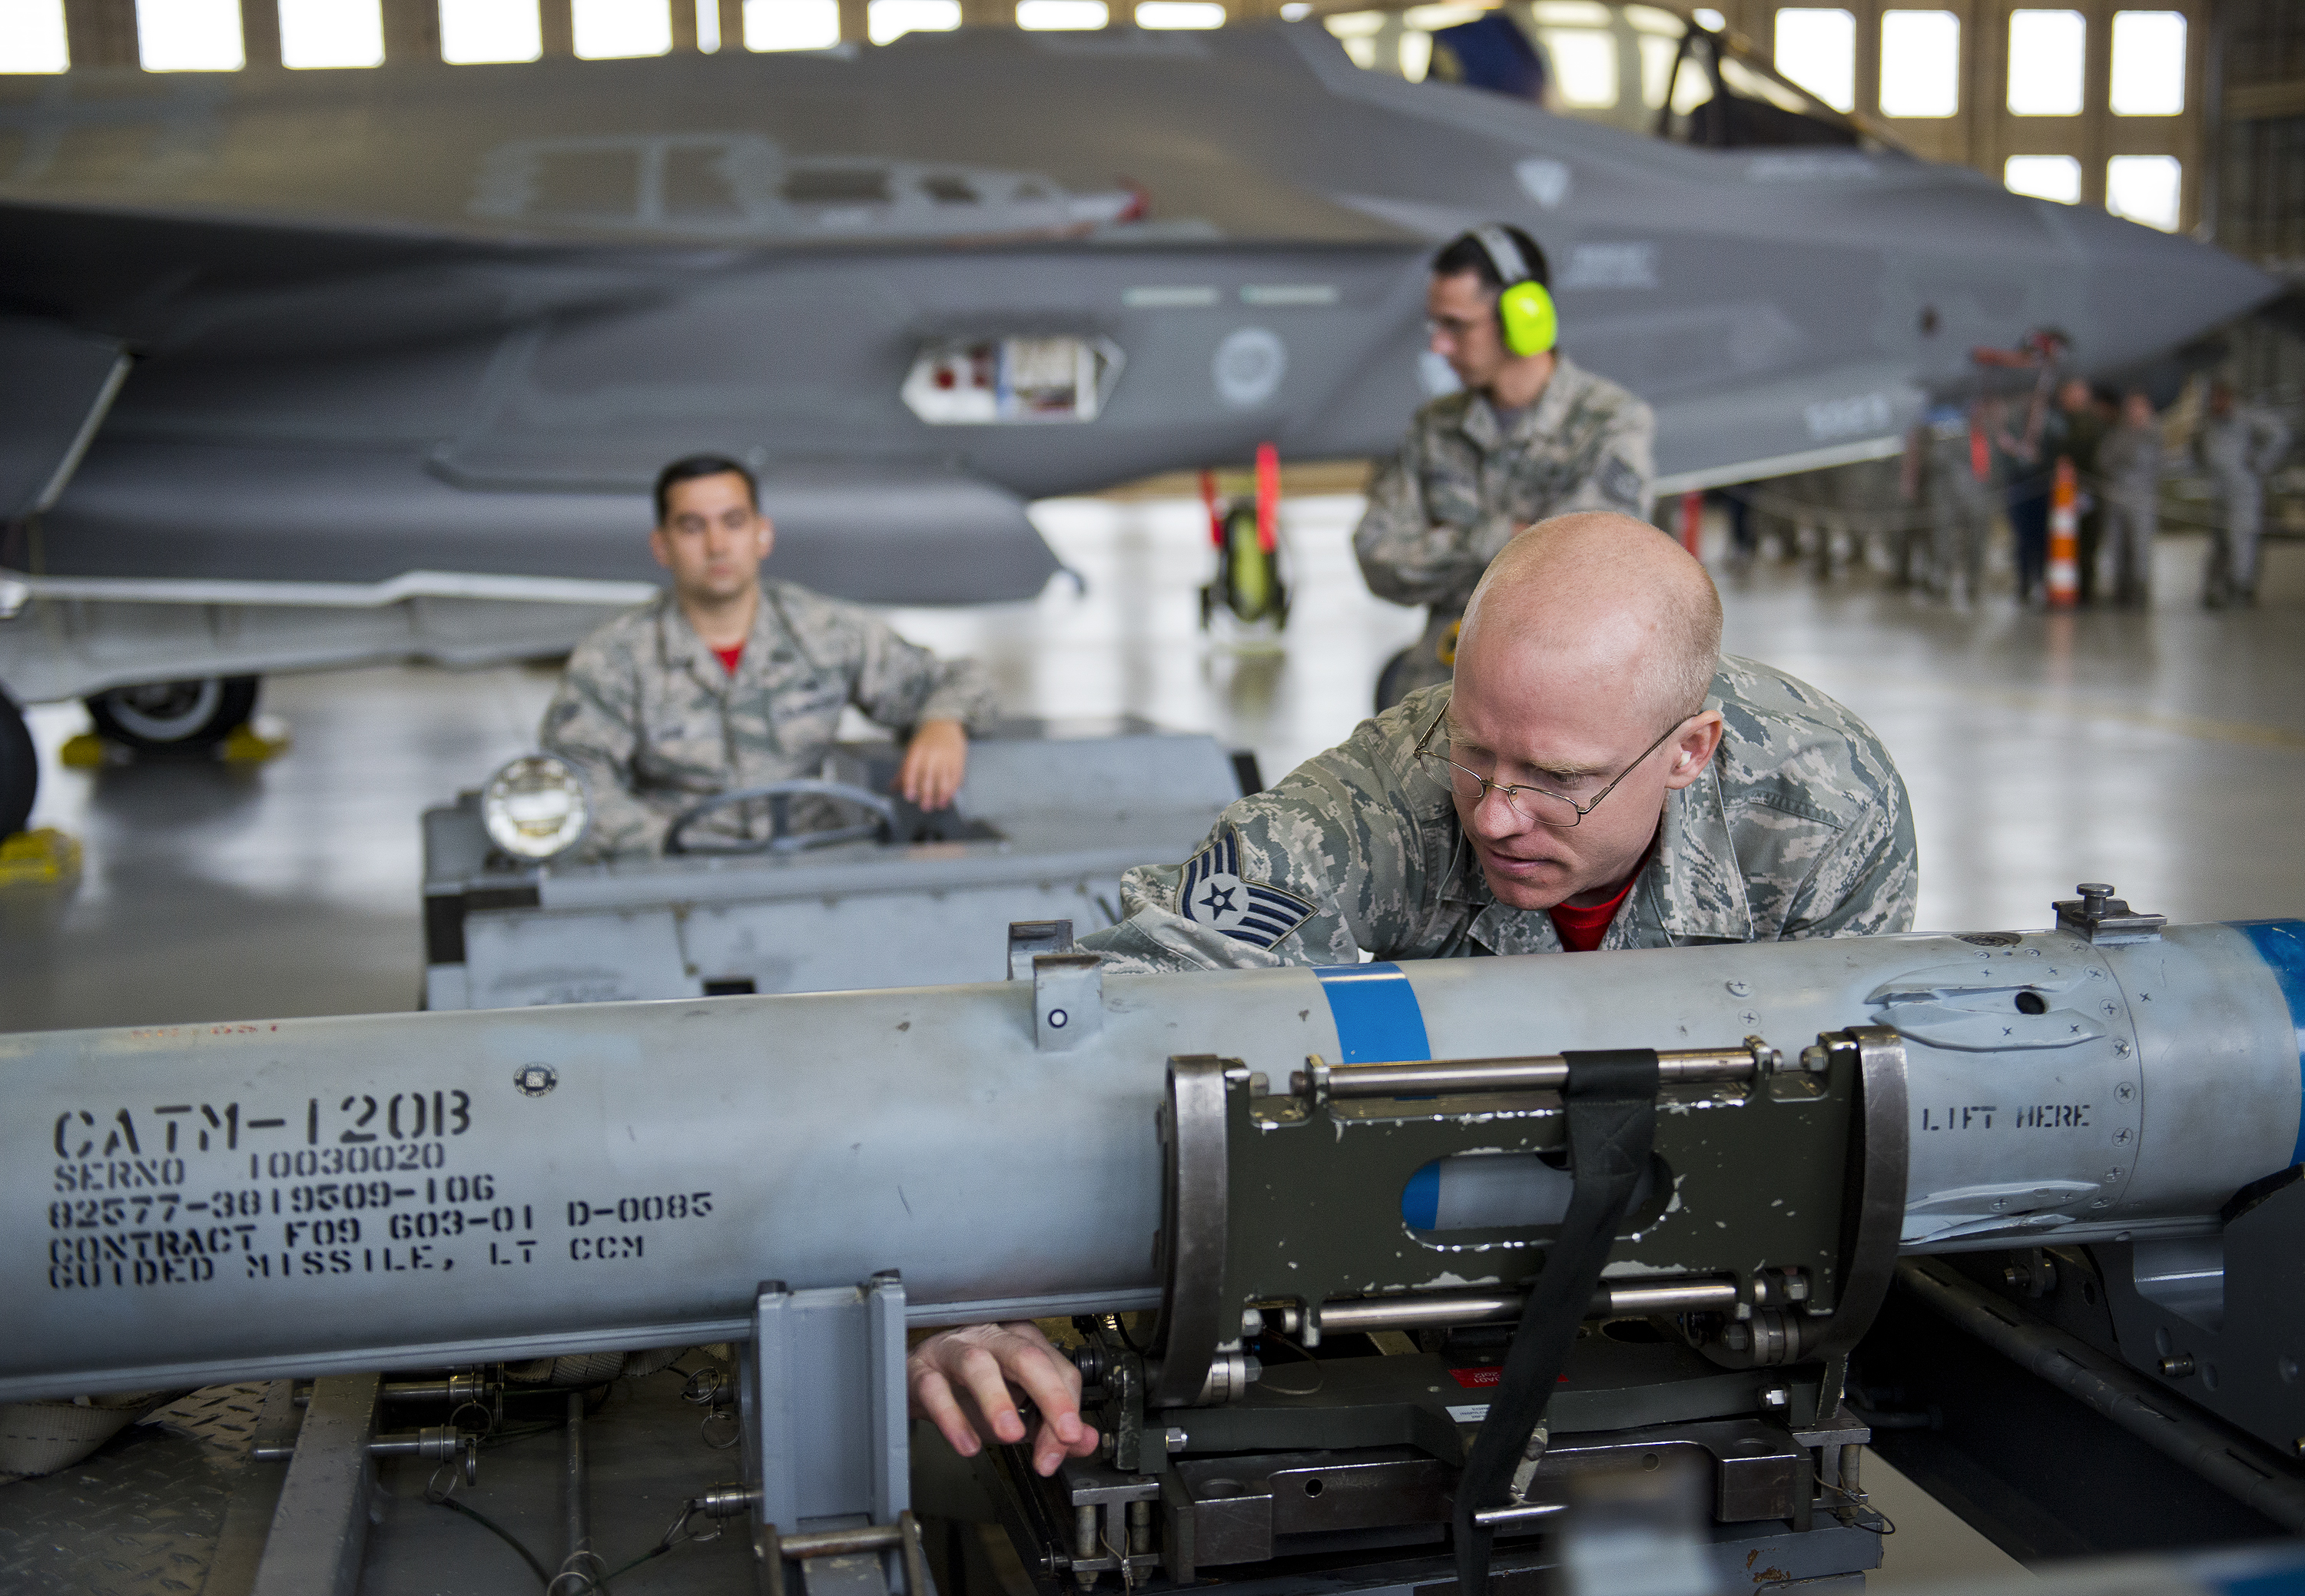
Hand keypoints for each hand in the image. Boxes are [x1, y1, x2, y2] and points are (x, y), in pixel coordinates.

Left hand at [897, 720, 966, 810]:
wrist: (944, 724)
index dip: (910, 784)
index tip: (910, 797)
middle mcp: (932, 754)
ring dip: (942, 794)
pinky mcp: (958, 760)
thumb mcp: (912, 751)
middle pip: (929, 776)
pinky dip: (953, 789)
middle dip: (927, 794)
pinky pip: (956, 776)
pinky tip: (949, 797)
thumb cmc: (926, 740)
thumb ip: (904, 771)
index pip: (912, 769)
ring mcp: (947, 757)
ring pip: (945, 778)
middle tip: (925, 807)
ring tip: (939, 805)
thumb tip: (894, 788)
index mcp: (917, 751)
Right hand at [908, 1322, 1098, 1475]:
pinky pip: (935, 1389)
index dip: (1067, 1409)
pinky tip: (967, 1443)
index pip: (1058, 1368)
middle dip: (1050, 1395)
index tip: (1067, 1444)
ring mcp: (954, 1349)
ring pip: (978, 1364)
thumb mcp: (1018, 1409)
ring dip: (997, 1400)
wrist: (920, 1382)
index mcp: (1022, 1342)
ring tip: (1010, 1435)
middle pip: (1027, 1356)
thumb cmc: (971, 1389)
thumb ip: (1051, 1426)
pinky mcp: (922, 1369)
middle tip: (1063, 1434)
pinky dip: (951, 1417)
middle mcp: (991, 1338)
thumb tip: (1086, 1441)